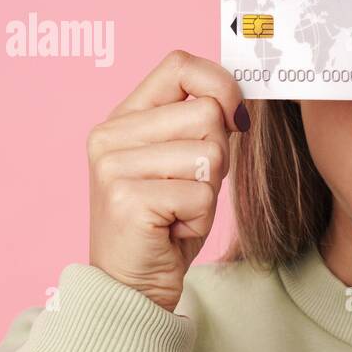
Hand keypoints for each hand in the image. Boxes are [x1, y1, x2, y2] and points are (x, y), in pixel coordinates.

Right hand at [87, 50, 247, 311]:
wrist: (131, 286)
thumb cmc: (166, 224)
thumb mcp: (186, 164)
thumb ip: (203, 126)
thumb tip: (242, 102)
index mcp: (124, 117)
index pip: (180, 65)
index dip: (220, 85)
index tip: (236, 117)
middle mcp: (110, 135)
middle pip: (206, 114)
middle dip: (218, 157)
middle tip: (190, 189)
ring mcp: (113, 166)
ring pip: (209, 154)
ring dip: (208, 192)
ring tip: (178, 211)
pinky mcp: (127, 199)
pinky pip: (201, 195)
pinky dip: (199, 219)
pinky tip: (172, 230)